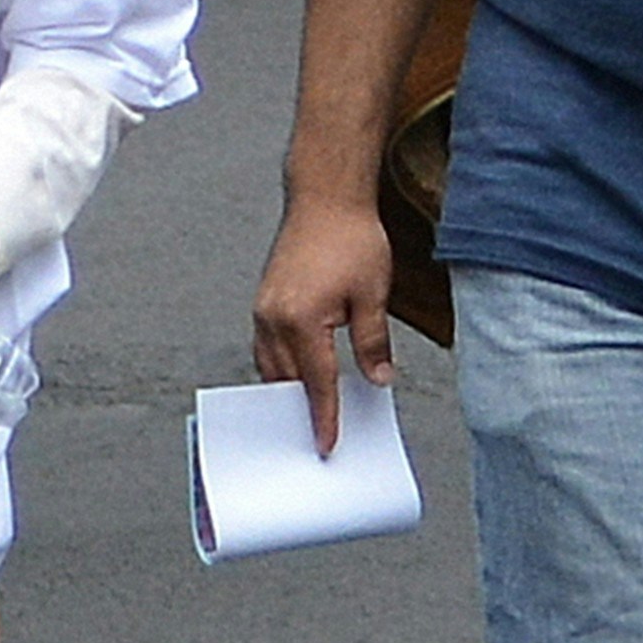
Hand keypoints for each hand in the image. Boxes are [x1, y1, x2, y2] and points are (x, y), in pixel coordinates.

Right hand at [248, 197, 403, 440]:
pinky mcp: (264, 299)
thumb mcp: (374, 295)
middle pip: (286, 379)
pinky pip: (267, 345)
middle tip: (320, 435)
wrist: (325, 198)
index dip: (324, 417)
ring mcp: (264, 308)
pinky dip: (281, 364)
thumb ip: (373, 342)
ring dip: (288, 388)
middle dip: (301, 409)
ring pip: (271, 364)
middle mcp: (274, 317)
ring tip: (308, 410)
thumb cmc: (352, 239)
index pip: (315, 382)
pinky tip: (299, 372)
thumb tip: (378, 379)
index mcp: (301, 320)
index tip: (327, 444)